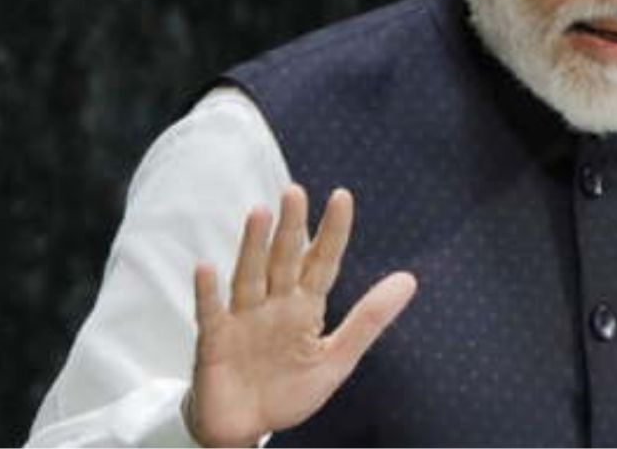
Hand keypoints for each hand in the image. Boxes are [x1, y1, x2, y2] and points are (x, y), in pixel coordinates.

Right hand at [186, 184, 416, 446]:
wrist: (245, 430)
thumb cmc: (288, 392)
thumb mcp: (336, 358)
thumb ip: (369, 319)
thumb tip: (410, 279)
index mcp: (305, 307)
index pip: (321, 262)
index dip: (332, 232)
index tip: (342, 196)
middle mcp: (274, 305)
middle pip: (283, 260)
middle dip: (290, 228)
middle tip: (295, 192)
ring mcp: (242, 321)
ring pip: (249, 277)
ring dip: (252, 247)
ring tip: (260, 213)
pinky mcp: (214, 343)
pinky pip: (211, 314)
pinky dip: (208, 292)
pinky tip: (206, 267)